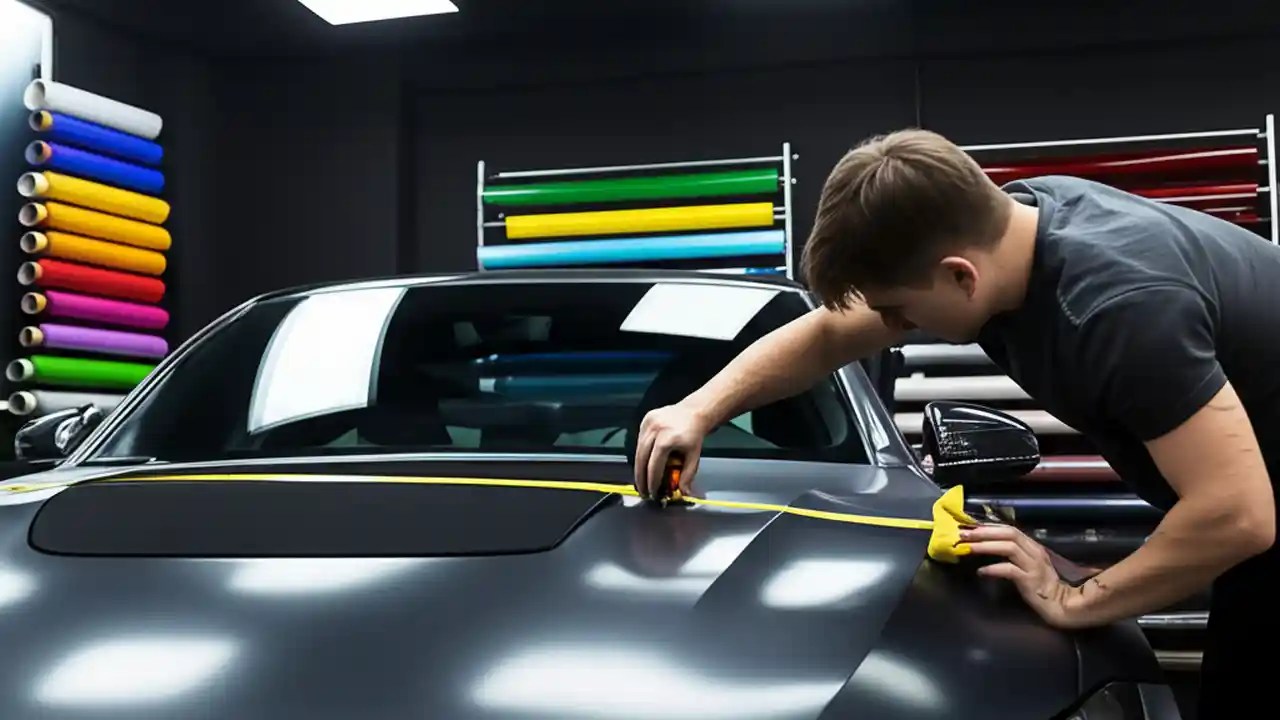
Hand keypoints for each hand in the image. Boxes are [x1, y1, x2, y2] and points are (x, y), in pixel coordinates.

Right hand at [633, 402, 710, 498]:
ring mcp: (649, 423)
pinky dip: (641, 453)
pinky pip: (639, 441)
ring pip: (638, 450)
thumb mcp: (694, 456)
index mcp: (667, 439)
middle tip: (642, 491)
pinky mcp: (646, 420)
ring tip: (642, 480)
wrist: (694, 412)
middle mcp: (656, 429)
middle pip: (641, 459)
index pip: (654, 466)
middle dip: (640, 478)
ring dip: (638, 467)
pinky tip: (644, 463)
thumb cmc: (694, 434)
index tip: (652, 493)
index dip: (651, 482)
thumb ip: (688, 476)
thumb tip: (684, 493)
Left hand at [962, 524, 1084, 629]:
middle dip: (984, 532)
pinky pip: (1009, 570)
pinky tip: (981, 571)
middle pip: (1009, 533)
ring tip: (968, 548)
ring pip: (1008, 547)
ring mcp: (1033, 565)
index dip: (989, 526)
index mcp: (1033, 546)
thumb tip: (988, 546)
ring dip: (986, 546)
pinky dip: (993, 569)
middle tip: (963, 533)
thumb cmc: (1041, 585)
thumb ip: (1013, 553)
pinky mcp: (1030, 580)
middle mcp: (1034, 552)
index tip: (970, 526)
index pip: (1010, 529)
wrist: (1060, 605)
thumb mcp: (1028, 564)